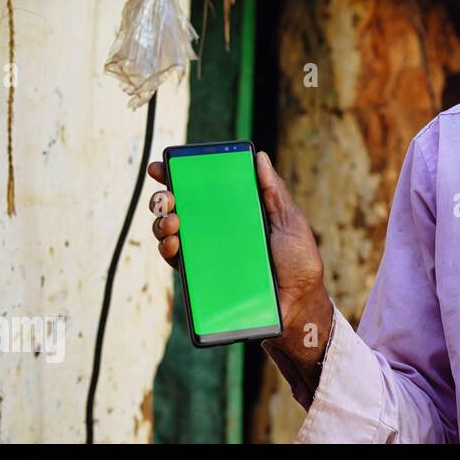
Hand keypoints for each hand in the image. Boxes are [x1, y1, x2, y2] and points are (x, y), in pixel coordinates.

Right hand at [148, 151, 332, 371]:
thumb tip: (259, 157)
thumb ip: (273, 192)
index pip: (203, 189)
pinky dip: (167, 249)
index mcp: (235, 212)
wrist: (298, 302)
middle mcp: (217, 230)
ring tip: (172, 222)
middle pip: (180, 209)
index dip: (178, 176)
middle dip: (164, 199)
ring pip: (171, 233)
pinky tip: (172, 244)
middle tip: (168, 198)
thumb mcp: (290, 221)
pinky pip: (176, 261)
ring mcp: (208, 253)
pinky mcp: (203, 277)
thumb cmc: (298, 261)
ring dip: (162, 223)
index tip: (161, 166)